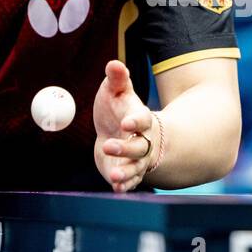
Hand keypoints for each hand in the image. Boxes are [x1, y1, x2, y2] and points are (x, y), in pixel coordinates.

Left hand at [93, 60, 157, 192]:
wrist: (124, 131)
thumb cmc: (120, 108)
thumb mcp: (117, 92)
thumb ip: (116, 79)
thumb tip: (113, 63)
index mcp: (139, 119)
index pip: (142, 119)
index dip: (135, 121)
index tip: (126, 122)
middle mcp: (142, 141)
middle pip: (139, 146)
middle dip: (126, 148)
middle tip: (109, 146)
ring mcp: (136, 159)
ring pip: (135, 167)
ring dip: (126, 172)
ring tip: (115, 177)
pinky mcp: (128, 172)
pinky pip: (130, 181)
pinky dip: (124, 185)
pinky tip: (116, 188)